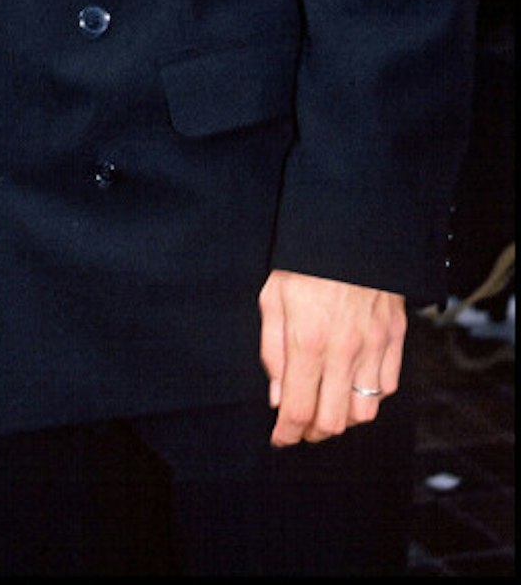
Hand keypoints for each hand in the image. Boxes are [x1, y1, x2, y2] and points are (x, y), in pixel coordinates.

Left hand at [258, 269, 405, 445]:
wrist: (350, 228)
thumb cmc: (303, 261)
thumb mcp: (273, 298)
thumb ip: (273, 351)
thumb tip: (278, 397)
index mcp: (308, 341)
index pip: (299, 410)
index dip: (287, 434)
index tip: (279, 439)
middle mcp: (345, 351)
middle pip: (334, 422)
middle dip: (313, 433)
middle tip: (300, 427)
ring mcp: (375, 346)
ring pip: (365, 413)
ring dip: (343, 418)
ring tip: (327, 407)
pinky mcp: (395, 338)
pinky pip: (388, 387)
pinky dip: (370, 397)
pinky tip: (353, 386)